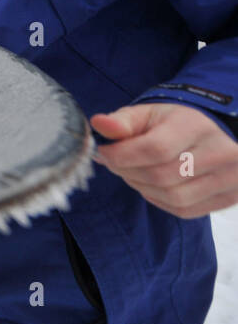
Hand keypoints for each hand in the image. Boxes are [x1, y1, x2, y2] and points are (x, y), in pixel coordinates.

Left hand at [90, 103, 237, 218]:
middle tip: (116, 163)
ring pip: (173, 197)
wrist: (219, 131)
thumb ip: (123, 121)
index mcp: (197, 127)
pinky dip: (160, 200)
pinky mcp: (230, 197)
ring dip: (142, 188)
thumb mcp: (150, 113)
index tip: (104, 152)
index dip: (121, 155)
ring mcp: (229, 178)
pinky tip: (152, 186)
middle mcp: (220, 153)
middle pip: (161, 176)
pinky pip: (185, 210)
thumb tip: (98, 124)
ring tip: (133, 173)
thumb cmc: (178, 122)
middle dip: (128, 172)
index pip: (154, 149)